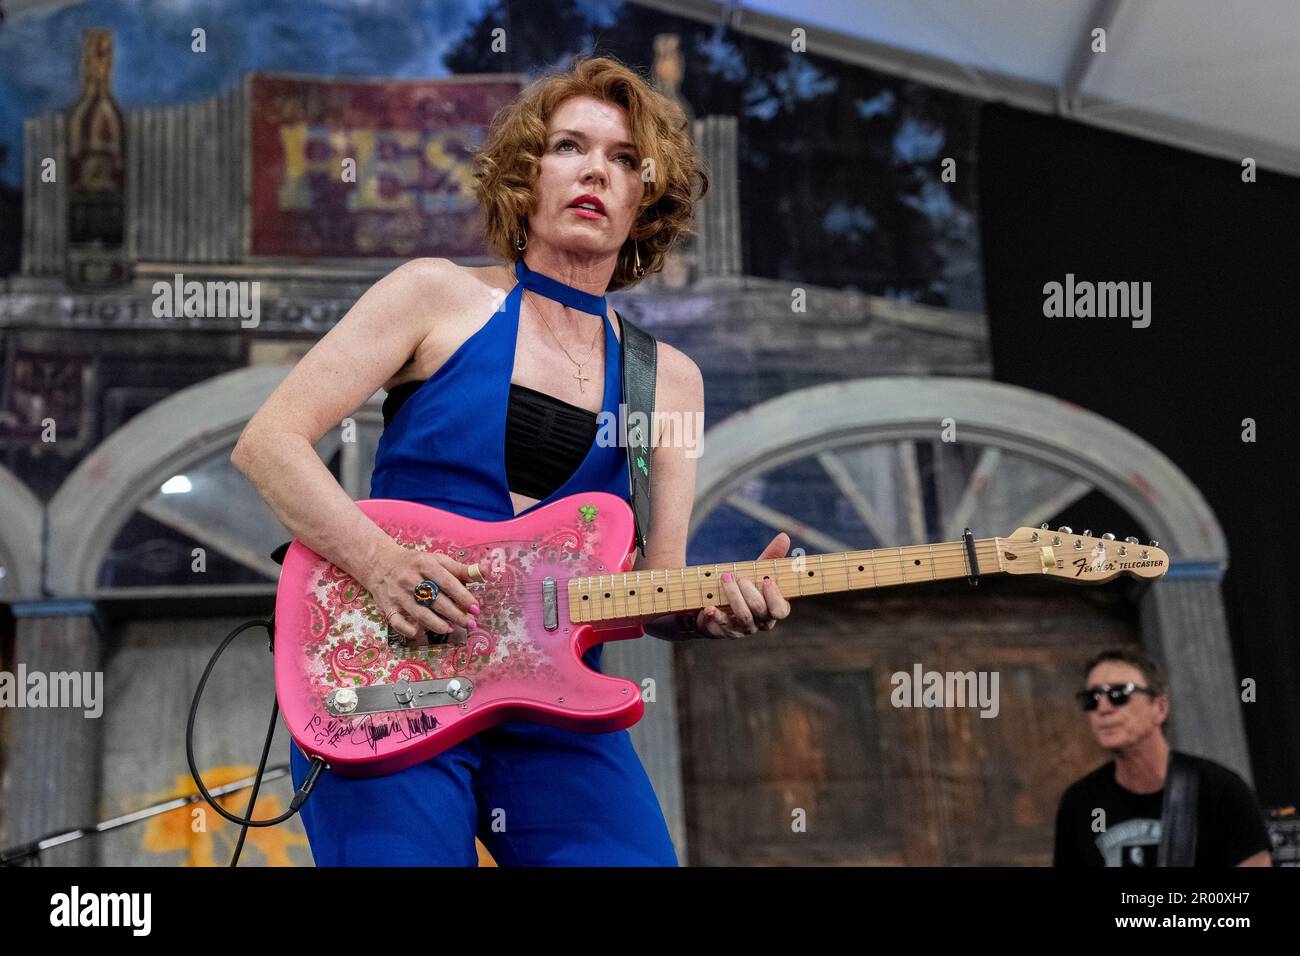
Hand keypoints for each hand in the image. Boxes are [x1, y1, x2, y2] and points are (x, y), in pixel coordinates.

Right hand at [363, 542, 480, 640]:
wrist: (380, 563)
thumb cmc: (415, 563)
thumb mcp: (437, 560)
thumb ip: (460, 569)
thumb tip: (485, 573)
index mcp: (425, 564)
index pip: (447, 582)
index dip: (463, 596)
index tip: (476, 608)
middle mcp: (410, 579)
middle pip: (436, 600)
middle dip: (456, 614)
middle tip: (470, 623)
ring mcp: (398, 594)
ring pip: (420, 613)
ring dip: (438, 624)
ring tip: (451, 629)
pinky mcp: (387, 606)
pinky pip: (398, 623)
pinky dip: (409, 630)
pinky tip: (421, 632)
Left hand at [697, 533, 792, 639]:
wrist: (716, 602)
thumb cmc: (744, 586)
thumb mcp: (757, 571)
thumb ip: (771, 557)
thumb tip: (784, 536)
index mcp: (773, 609)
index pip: (781, 610)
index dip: (775, 597)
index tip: (766, 580)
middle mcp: (761, 622)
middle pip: (760, 610)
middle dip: (750, 591)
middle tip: (739, 577)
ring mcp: (743, 629)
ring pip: (743, 616)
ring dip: (734, 596)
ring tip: (725, 579)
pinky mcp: (724, 631)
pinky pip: (722, 626)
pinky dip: (716, 616)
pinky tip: (710, 607)